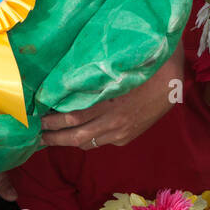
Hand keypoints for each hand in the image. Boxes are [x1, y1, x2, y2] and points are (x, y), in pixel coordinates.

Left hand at [40, 49, 182, 150]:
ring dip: (69, 141)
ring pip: (88, 143)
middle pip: (76, 136)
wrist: (172, 80)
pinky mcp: (127, 137)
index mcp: (109, 103)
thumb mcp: (117, 69)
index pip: (72, 117)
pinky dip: (88, 140)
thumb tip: (66, 81)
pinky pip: (102, 142)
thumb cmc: (143, 66)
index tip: (37, 118)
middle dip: (53, 138)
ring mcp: (121, 132)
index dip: (52, 120)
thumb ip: (94, 79)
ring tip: (53, 137)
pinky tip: (79, 136)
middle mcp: (113, 122)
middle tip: (37, 136)